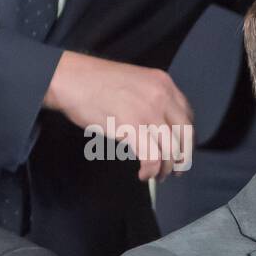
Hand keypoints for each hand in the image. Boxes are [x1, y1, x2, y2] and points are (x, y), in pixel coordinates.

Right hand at [43, 51, 193, 181]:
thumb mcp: (135, 83)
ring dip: (166, 168)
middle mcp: (161, 96)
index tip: (181, 151)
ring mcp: (148, 111)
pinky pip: (152, 157)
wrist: (67, 79)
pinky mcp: (132, 127)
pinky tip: (144, 174)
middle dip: (182, 158)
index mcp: (163, 83)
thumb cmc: (94, 83)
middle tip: (176, 170)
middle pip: (185, 135)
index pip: (188, 117)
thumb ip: (154, 101)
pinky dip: (151, 170)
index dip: (186, 139)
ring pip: (171, 149)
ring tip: (159, 176)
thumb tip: (163, 130)